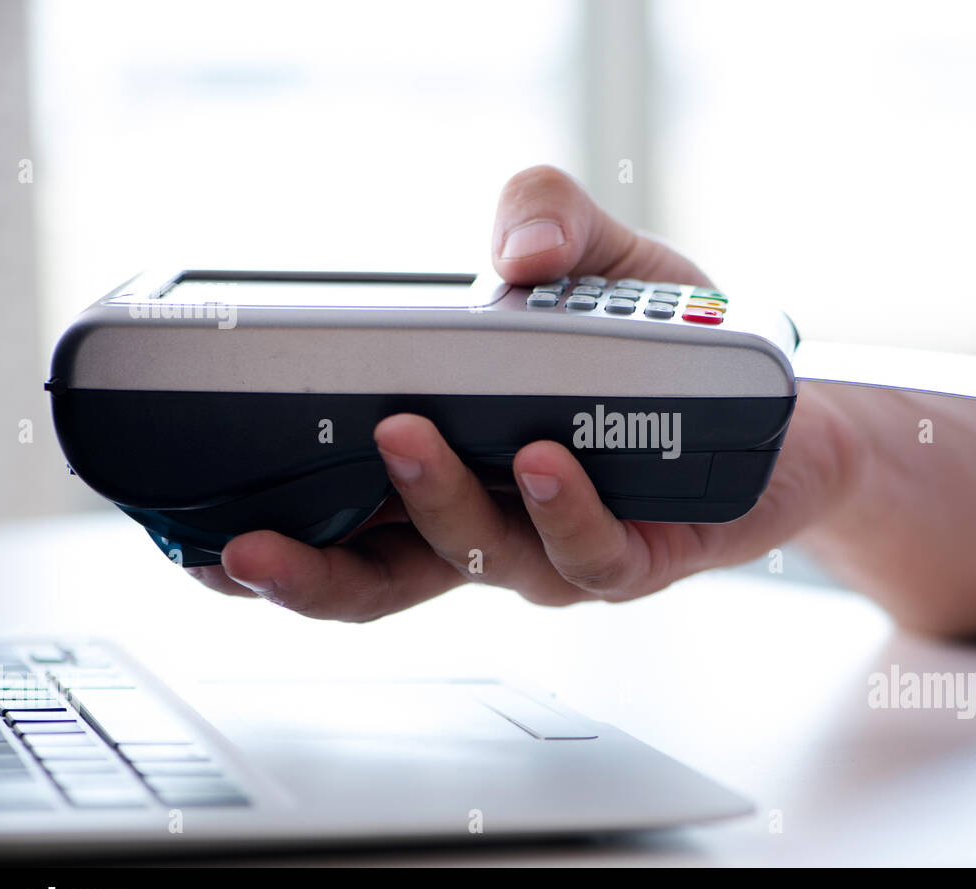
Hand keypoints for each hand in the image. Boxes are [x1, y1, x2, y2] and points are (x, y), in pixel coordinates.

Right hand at [189, 166, 860, 620]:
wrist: (777, 399)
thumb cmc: (669, 345)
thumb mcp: (596, 259)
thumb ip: (542, 219)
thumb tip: (512, 253)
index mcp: (454, 471)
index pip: (345, 529)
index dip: (274, 549)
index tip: (198, 542)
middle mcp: (497, 525)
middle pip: (383, 582)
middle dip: (310, 573)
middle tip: (249, 541)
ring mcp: (564, 548)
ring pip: (481, 561)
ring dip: (436, 505)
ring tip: (411, 439)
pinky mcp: (645, 556)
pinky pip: (592, 554)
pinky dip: (563, 509)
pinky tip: (548, 459)